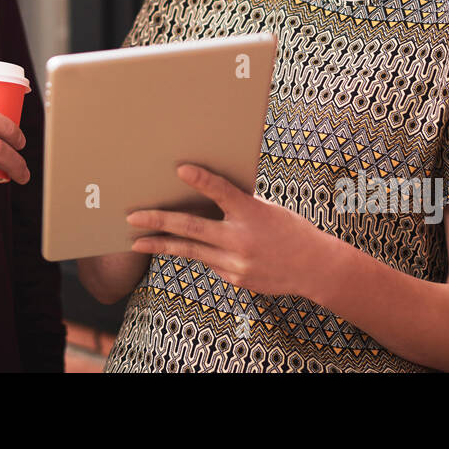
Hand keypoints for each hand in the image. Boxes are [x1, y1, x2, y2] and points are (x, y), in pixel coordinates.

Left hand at [126, 164, 324, 297]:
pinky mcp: (234, 278)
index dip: (201, 180)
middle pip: (192, 228)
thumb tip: (205, 196)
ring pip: (191, 251)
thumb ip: (238, 205)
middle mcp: (242, 239)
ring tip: (137, 241)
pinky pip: (209, 262)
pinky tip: (189, 248)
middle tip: (132, 217)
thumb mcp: (267, 209)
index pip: (222, 192)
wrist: (315, 268)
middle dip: (158, 222)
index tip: (179, 169)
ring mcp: (236, 263)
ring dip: (161, 244)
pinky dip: (199, 252)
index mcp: (252, 213)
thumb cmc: (289, 229)